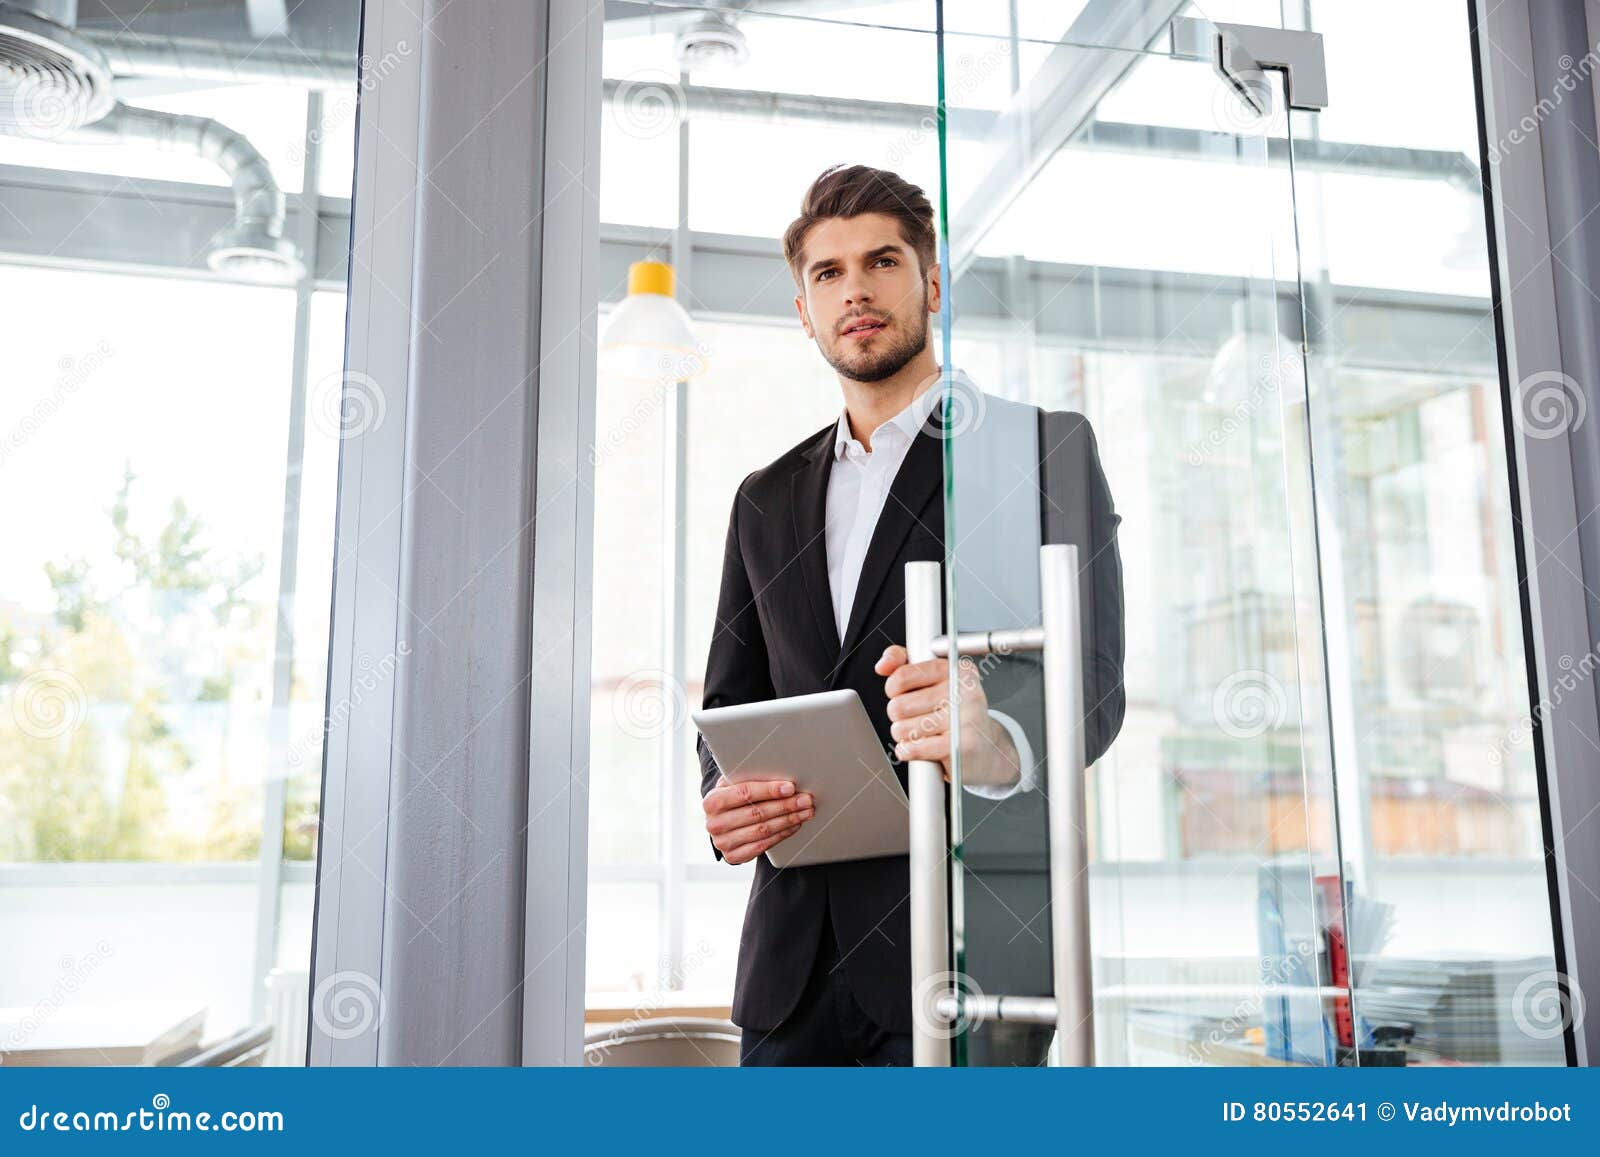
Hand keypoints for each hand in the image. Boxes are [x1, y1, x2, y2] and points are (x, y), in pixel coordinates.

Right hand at [703, 777, 815, 864]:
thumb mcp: (734, 784)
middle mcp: (714, 823)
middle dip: (785, 805)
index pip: (744, 793)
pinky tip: (794, 825)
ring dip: (788, 820)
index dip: (769, 790)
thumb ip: (750, 778)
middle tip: (805, 800)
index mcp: (712, 800)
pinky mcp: (733, 856)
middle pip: (757, 813)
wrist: (722, 821)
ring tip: (805, 812)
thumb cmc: (733, 798)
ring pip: (763, 830)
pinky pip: (763, 845)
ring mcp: (722, 842)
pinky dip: (782, 834)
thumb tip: (782, 775)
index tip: (790, 787)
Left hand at [875, 644, 1020, 788]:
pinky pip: (913, 748)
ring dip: (905, 735)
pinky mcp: (960, 746)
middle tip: (917, 717)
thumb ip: (905, 665)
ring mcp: (963, 719)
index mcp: (956, 670)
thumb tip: (883, 665)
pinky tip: (922, 747)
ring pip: (902, 729)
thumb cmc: (957, 714)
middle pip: (898, 705)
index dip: (893, 688)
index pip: (902, 675)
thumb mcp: (935, 681)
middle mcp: (963, 691)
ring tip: (924, 733)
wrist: (989, 749)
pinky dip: (909, 751)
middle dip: (899, 716)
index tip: (901, 692)